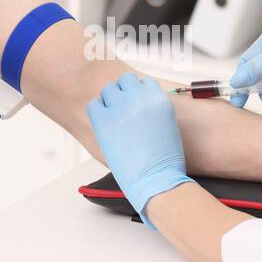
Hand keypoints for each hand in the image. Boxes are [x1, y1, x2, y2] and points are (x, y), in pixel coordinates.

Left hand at [86, 72, 192, 228]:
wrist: (157, 180)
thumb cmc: (165, 161)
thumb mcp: (167, 126)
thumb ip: (153, 109)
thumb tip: (138, 103)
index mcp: (159, 99)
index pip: (144, 82)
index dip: (138, 93)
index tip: (136, 104)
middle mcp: (140, 98)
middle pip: (124, 81)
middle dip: (123, 93)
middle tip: (123, 110)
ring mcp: (121, 108)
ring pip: (108, 90)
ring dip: (109, 101)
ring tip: (113, 119)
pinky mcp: (103, 121)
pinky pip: (93, 104)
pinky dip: (97, 111)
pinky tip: (104, 124)